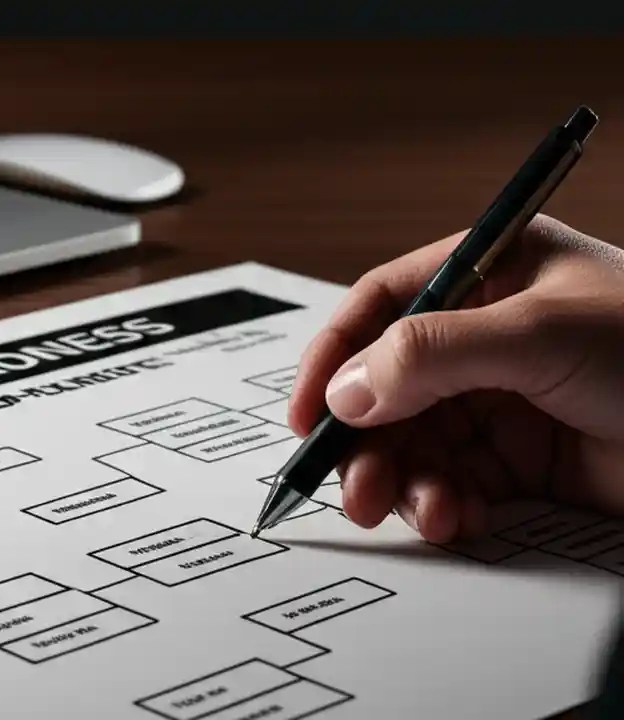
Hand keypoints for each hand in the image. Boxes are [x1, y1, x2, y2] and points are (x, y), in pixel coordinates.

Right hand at [287, 214, 623, 542]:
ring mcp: (504, 400)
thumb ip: (431, 354)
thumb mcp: (539, 335)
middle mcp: (487, 336)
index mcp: (490, 275)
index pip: (384, 304)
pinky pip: (454, 484)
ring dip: (401, 480)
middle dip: (366, 440)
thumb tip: (344, 391)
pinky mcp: (524, 462)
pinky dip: (443, 506)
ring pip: (414, 442)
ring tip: (414, 510)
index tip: (306, 412)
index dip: (334, 355)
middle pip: (387, 387)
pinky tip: (457, 519)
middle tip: (352, 485)